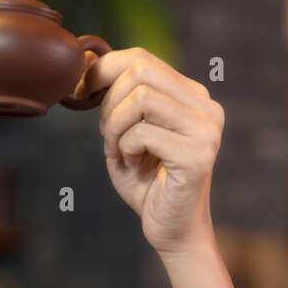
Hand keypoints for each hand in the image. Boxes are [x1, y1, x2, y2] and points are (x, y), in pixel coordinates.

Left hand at [71, 46, 223, 254]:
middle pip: (140, 70)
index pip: (142, 58)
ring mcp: (206, 129)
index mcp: (191, 95)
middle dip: (107, 102)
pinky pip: (143, 132)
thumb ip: (112, 99)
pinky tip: (131, 164)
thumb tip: (87, 56)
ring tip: (118, 151)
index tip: (81, 94)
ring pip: (140, 97)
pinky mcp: (198, 155)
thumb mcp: (124, 134)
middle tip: (106, 135)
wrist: (172, 230)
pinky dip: (125, 148)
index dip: (103, 70)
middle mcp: (206, 106)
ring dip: (114, 127)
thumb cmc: (146, 183)